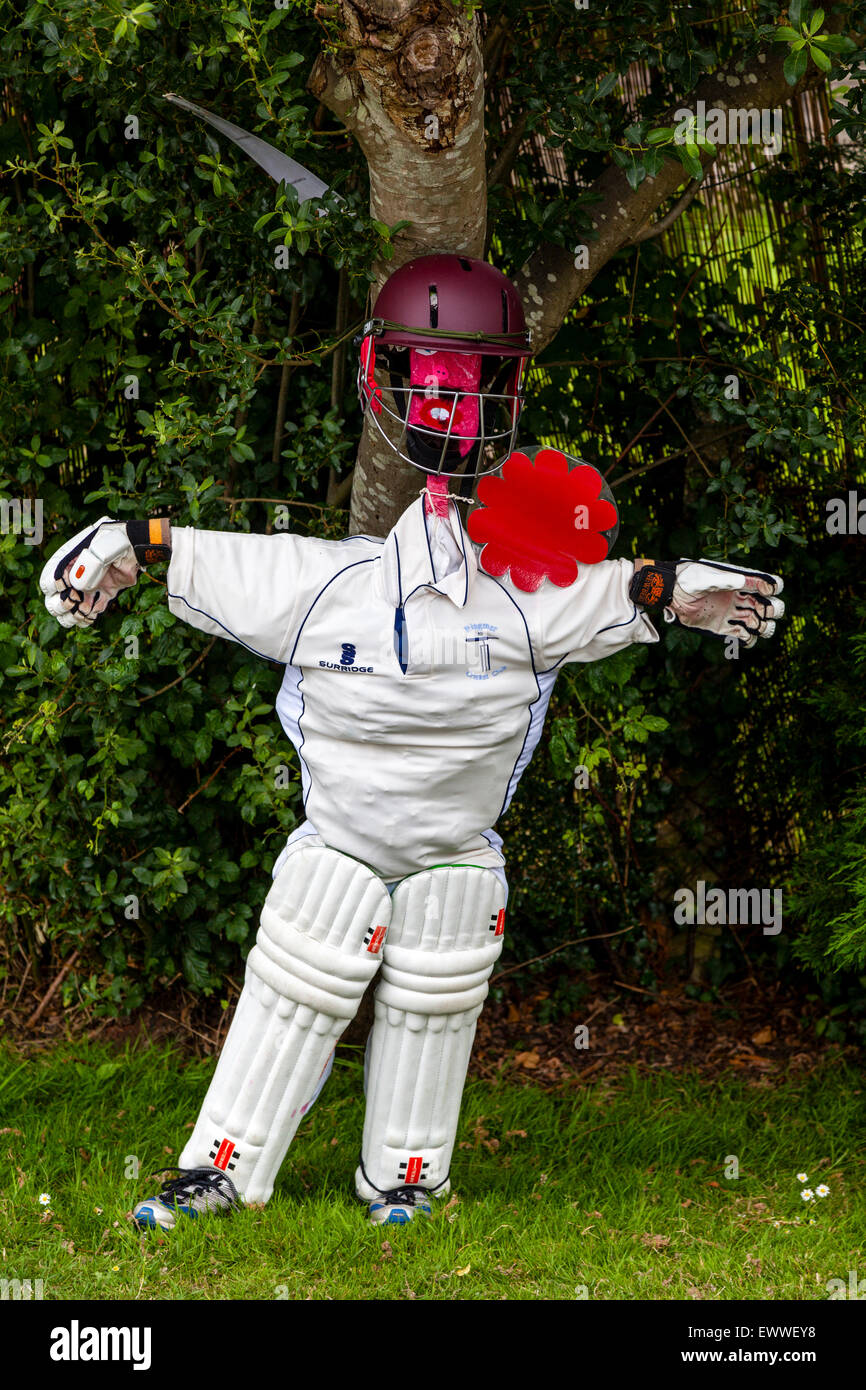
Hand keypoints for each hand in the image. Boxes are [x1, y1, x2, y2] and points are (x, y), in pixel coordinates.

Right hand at [39, 517, 140, 628]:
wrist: (135, 546)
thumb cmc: (114, 542)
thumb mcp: (100, 550)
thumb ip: (89, 566)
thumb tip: (76, 585)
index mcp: (67, 563)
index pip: (48, 580)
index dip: (53, 587)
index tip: (66, 586)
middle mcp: (75, 577)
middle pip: (55, 601)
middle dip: (61, 606)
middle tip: (74, 602)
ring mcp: (90, 587)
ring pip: (72, 609)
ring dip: (74, 616)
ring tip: (84, 612)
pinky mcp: (104, 593)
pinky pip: (93, 610)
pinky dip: (91, 616)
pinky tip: (93, 615)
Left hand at [666, 558, 784, 648]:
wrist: (671, 595)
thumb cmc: (688, 580)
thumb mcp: (706, 578)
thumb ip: (724, 581)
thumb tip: (744, 582)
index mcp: (741, 582)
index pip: (769, 584)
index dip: (773, 588)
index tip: (766, 590)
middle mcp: (741, 599)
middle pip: (771, 607)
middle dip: (773, 610)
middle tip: (763, 611)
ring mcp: (733, 615)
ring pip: (760, 624)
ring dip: (763, 627)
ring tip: (753, 625)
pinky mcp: (723, 629)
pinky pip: (744, 638)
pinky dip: (749, 640)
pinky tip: (743, 636)